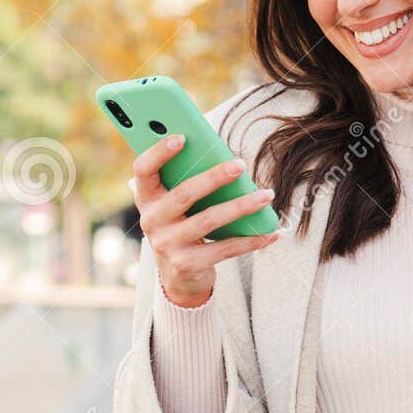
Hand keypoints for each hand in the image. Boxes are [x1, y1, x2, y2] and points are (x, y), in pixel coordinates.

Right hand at [132, 134, 279, 307]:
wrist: (178, 275)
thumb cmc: (183, 226)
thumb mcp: (177, 204)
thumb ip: (189, 180)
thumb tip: (227, 160)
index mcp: (147, 198)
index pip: (143, 170)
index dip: (159, 152)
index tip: (182, 137)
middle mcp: (152, 220)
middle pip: (184, 193)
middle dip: (214, 177)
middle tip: (240, 165)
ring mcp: (168, 244)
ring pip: (209, 220)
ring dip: (241, 206)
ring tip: (266, 195)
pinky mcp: (187, 264)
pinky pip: (224, 249)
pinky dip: (250, 240)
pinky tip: (269, 232)